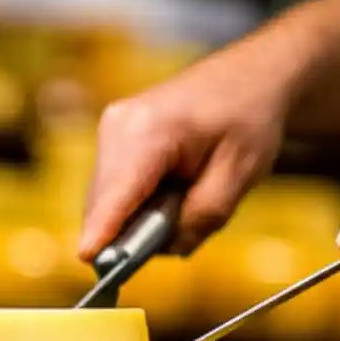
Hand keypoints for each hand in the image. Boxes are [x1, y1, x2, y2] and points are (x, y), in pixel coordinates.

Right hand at [77, 42, 294, 259]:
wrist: (249, 77)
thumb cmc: (249, 118)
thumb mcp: (240, 174)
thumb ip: (202, 217)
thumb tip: (166, 248)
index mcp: (148, 132)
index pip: (115, 195)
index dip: (102, 233)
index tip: (90, 263)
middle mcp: (117, 127)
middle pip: (104, 204)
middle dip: (131, 233)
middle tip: (178, 234)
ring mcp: (111, 129)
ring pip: (106, 200)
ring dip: (136, 218)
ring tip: (184, 201)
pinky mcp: (114, 137)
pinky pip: (113, 188)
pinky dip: (136, 203)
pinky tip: (171, 192)